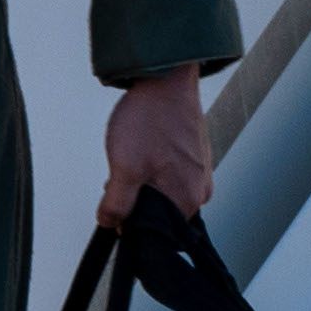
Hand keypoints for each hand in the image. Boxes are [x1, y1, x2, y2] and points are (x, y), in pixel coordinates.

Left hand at [101, 66, 214, 221]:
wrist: (164, 79)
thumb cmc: (150, 119)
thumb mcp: (124, 167)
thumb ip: (118, 204)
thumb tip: (111, 224)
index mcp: (188, 198)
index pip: (158, 231)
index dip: (132, 220)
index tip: (118, 202)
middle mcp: (200, 189)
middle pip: (160, 211)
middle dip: (136, 199)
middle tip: (123, 172)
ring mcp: (199, 171)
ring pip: (162, 190)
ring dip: (141, 181)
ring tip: (132, 154)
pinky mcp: (193, 156)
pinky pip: (168, 172)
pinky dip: (150, 166)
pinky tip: (141, 147)